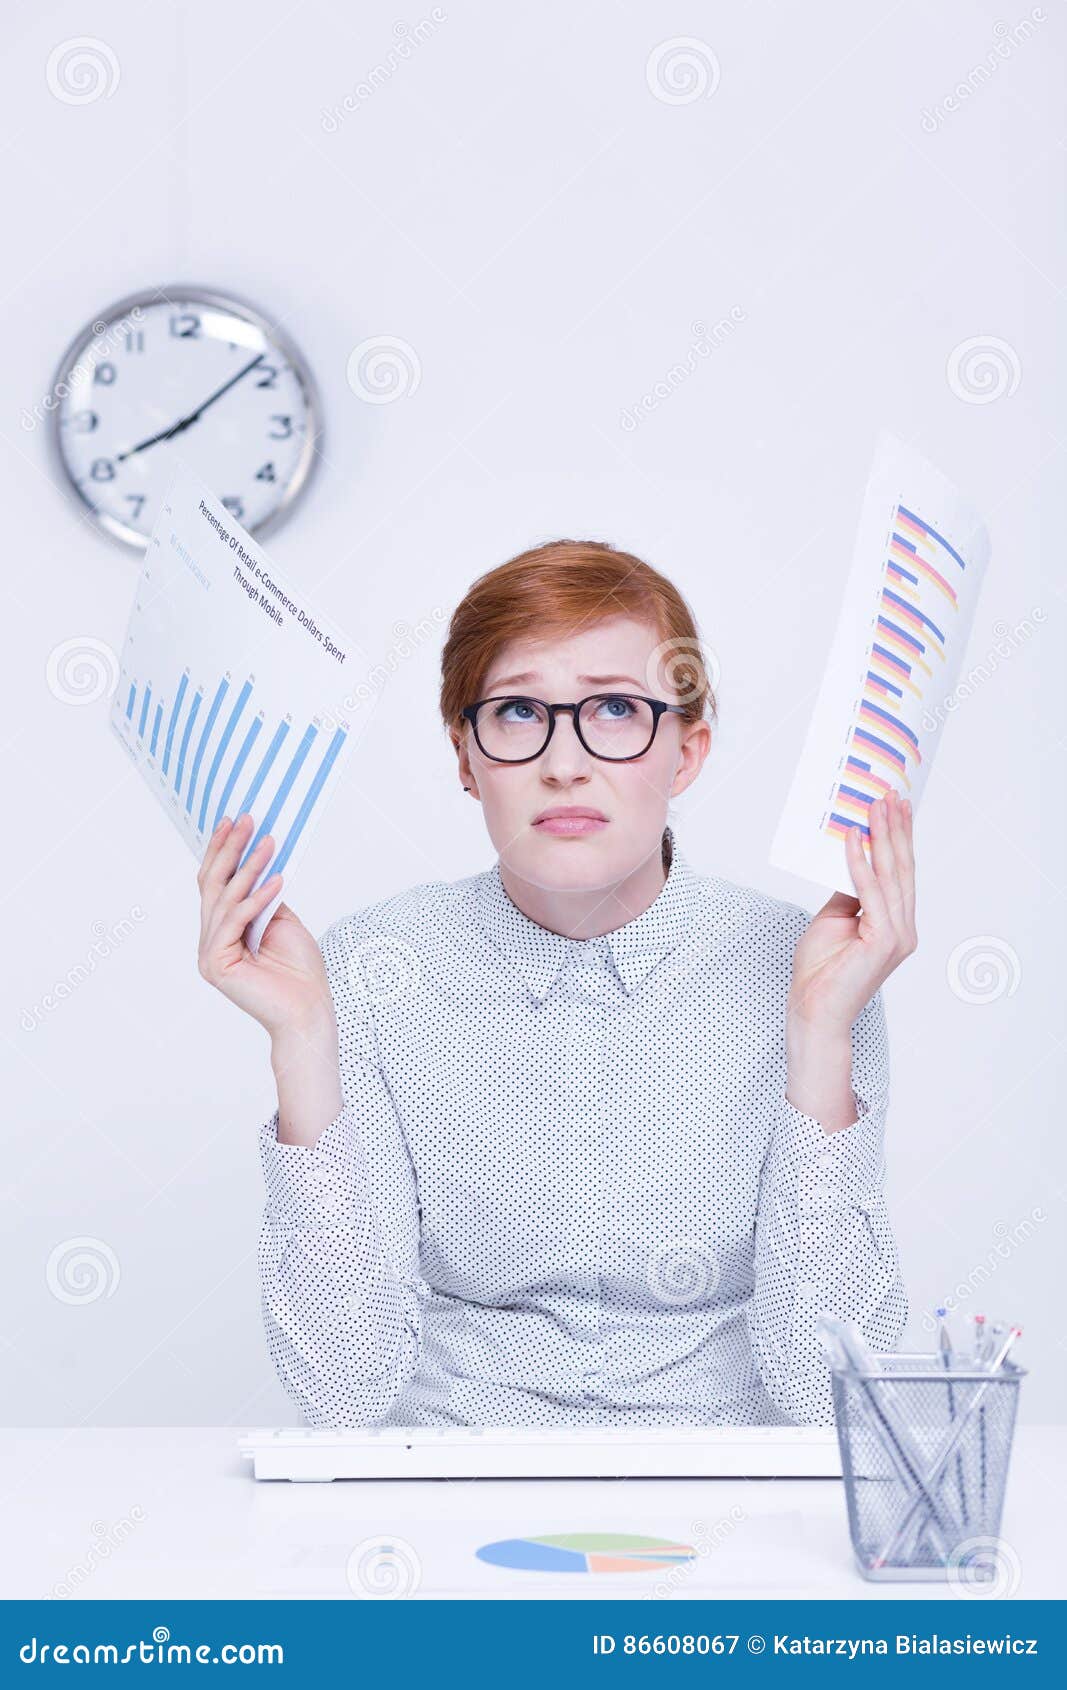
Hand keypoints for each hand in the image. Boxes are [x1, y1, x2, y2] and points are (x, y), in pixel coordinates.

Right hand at [196, 813, 333, 1039]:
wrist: (309, 1009)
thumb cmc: (299, 971)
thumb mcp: (281, 920)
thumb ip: (262, 897)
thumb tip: (258, 862)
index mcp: (222, 930)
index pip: (215, 884)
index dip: (222, 851)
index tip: (234, 821)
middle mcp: (210, 940)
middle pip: (213, 886)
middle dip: (230, 850)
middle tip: (246, 820)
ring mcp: (209, 953)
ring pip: (224, 899)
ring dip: (248, 868)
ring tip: (269, 844)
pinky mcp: (216, 964)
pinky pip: (235, 921)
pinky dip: (256, 898)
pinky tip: (276, 880)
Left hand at [788, 791, 917, 1035]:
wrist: (813, 1010)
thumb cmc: (821, 971)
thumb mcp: (834, 918)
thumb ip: (848, 892)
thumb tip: (850, 858)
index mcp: (896, 924)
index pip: (901, 874)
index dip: (900, 839)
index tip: (897, 807)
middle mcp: (904, 928)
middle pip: (902, 869)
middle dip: (897, 829)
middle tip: (891, 794)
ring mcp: (898, 936)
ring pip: (892, 875)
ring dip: (883, 836)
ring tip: (876, 805)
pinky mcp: (884, 941)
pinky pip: (871, 892)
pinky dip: (861, 863)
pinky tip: (854, 838)